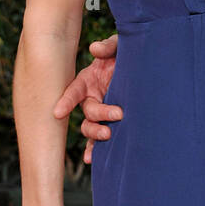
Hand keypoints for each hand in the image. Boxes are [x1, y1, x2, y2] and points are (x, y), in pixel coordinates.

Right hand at [53, 34, 119, 162]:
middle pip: (88, 112)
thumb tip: (95, 48)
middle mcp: (91, 97)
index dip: (66, 101)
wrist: (145, 67)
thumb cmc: (126, 54)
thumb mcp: (118, 46)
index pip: (74, 91)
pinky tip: (92, 159)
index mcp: (87, 80)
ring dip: (96, 133)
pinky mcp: (111, 121)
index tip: (58, 112)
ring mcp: (101, 111)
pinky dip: (95, 148)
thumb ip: (107, 46)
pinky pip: (99, 137)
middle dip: (99, 116)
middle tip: (118, 115)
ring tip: (108, 134)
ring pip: (90, 127)